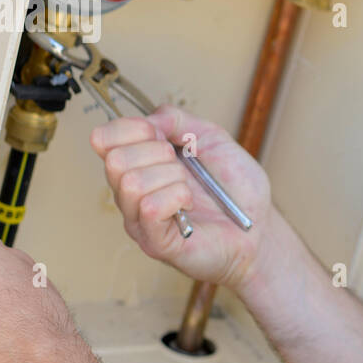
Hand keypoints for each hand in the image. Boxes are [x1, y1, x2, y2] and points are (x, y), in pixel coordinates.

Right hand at [90, 105, 277, 293]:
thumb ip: (177, 120)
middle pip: (115, 159)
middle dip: (158, 154)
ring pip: (131, 182)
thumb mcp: (211, 137)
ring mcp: (139, 220)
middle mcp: (130, 193)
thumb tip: (148, 120)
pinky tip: (189, 205)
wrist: (259, 225)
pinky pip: (149, 208)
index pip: (104, 138)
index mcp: (138, 164)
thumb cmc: (235, 187)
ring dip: (172, 178)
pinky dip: (176, 197)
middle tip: (183, 169)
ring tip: (190, 190)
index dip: (134, 129)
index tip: (165, 137)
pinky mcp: (155, 242)